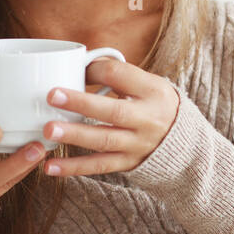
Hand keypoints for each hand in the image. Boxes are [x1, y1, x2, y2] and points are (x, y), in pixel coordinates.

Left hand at [40, 59, 179, 176]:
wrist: (185, 143)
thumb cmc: (155, 105)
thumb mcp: (148, 84)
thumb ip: (118, 75)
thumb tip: (78, 66)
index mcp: (152, 91)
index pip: (120, 75)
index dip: (93, 71)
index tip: (73, 69)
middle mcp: (147, 119)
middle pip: (113, 111)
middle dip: (81, 103)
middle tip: (51, 96)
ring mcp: (138, 144)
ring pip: (104, 140)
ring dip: (75, 135)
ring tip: (48, 131)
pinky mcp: (128, 163)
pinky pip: (99, 166)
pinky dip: (75, 167)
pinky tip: (51, 167)